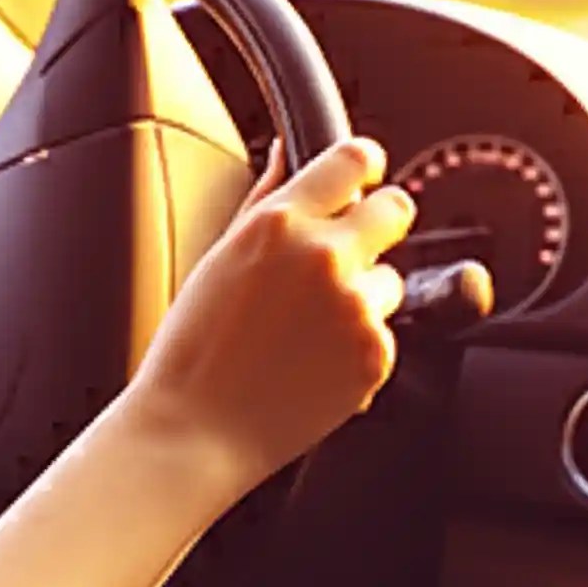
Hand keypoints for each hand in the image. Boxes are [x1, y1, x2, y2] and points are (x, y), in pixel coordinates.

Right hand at [128, 137, 415, 486]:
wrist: (194, 431)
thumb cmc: (192, 352)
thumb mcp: (218, 258)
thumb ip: (265, 199)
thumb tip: (288, 154)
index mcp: (278, 222)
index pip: (355, 159)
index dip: (363, 168)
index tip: (363, 180)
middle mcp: (324, 256)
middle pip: (395, 208)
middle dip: (379, 223)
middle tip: (350, 253)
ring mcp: (355, 307)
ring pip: (389, 277)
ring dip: (364, 294)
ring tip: (309, 330)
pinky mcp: (375, 354)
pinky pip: (384, 332)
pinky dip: (359, 346)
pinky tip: (314, 363)